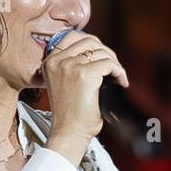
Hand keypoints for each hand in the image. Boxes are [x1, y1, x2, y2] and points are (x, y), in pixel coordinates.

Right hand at [42, 29, 127, 155]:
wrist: (68, 133)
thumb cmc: (69, 114)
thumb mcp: (62, 83)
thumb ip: (70, 65)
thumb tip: (93, 52)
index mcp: (49, 61)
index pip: (72, 36)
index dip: (91, 43)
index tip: (102, 55)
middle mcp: (58, 61)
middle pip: (89, 41)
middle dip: (105, 51)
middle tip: (113, 67)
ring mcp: (71, 67)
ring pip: (101, 52)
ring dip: (114, 63)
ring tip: (118, 77)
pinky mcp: (85, 75)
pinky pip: (109, 64)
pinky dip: (120, 72)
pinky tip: (121, 82)